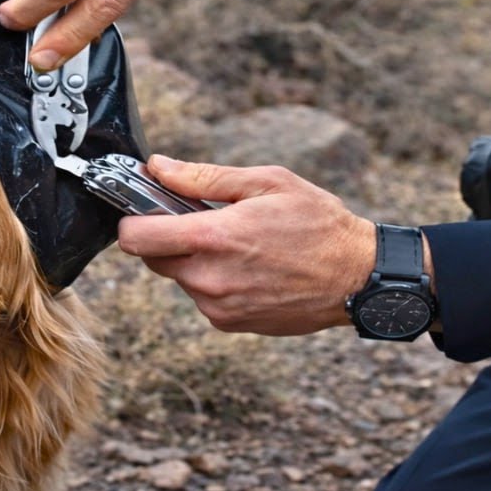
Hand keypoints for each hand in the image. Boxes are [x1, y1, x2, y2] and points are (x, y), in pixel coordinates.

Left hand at [118, 157, 383, 335]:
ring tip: (239, 244)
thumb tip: (158, 168)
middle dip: (167, 237)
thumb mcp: (265, 183)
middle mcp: (209, 279)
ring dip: (194, 259)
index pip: (135, 238)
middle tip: (203, 220)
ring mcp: (218, 306)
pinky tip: (249, 267)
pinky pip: (203, 296)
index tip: (145, 208)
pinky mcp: (229, 323)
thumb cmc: (318, 224)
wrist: (358, 278)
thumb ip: (202, 178)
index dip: (132, 220)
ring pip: (179, 277)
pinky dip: (214, 280)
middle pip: (152, 258)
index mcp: (213, 239)